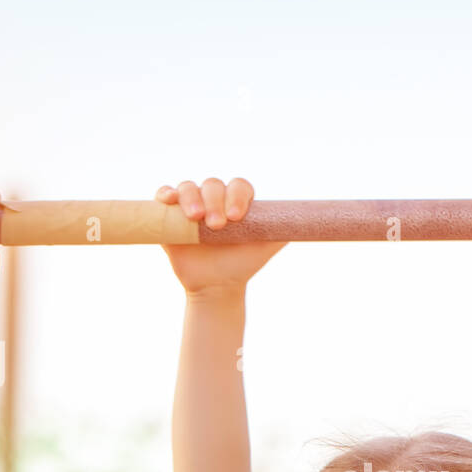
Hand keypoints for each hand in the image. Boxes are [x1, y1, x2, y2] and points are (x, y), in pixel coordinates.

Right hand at [155, 177, 286, 293]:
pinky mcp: (169, 216)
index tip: (238, 217)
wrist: (217, 287)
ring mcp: (190, 206)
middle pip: (212, 185)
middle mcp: (213, 199)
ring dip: (191, 197)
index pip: (239, 186)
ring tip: (196, 218)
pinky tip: (169, 201)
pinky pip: (164, 196)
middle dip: (215, 201)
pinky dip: (165, 194)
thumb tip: (308, 219)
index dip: (238, 197)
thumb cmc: (243, 264)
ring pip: (188, 187)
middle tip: (217, 224)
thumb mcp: (267, 247)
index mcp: (237, 201)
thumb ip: (284, 230)